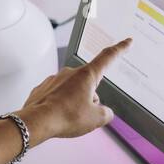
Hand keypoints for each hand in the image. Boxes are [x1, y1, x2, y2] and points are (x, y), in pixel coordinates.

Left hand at [16, 38, 130, 142]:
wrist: (36, 122)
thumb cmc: (65, 117)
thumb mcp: (96, 119)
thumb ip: (106, 113)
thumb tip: (103, 112)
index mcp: (86, 75)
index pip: (107, 57)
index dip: (120, 49)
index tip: (127, 41)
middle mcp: (70, 73)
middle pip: (89, 84)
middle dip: (89, 99)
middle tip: (82, 115)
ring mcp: (54, 79)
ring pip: (72, 91)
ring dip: (74, 103)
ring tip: (67, 117)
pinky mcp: (43, 88)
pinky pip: (57, 97)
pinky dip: (59, 106)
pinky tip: (56, 116)